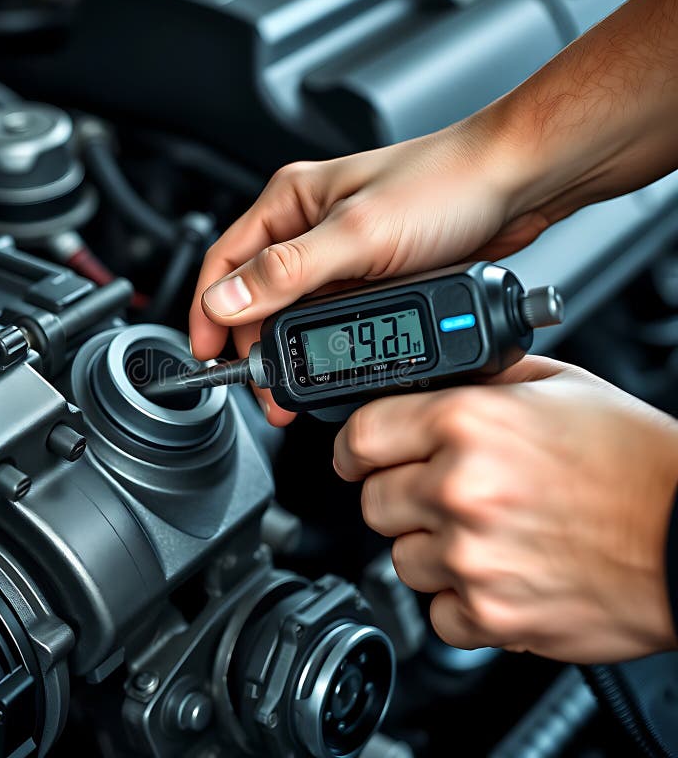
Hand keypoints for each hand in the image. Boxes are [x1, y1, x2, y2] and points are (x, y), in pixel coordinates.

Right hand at [189, 118, 547, 424]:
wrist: (514, 183)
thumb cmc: (445, 186)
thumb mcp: (358, 234)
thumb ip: (288, 272)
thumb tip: (225, 301)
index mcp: (291, 203)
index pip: (225, 262)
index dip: (208, 312)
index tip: (208, 356)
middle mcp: (309, 225)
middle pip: (256, 293)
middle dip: (253, 343)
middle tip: (264, 385)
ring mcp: (340, 250)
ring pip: (294, 308)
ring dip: (289, 347)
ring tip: (294, 384)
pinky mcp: (369, 271)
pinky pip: (331, 312)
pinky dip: (324, 339)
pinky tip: (330, 359)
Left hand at [333, 357, 677, 662]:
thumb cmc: (636, 461)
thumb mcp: (558, 385)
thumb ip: (483, 381)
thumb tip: (431, 386)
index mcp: (467, 421)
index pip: (362, 434)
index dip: (355, 446)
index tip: (358, 455)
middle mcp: (460, 487)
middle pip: (372, 499)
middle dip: (398, 495)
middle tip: (440, 493)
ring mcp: (471, 555)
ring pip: (400, 557)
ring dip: (430, 546)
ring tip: (483, 532)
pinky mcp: (491, 613)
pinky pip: (436, 611)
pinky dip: (458, 597)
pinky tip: (497, 571)